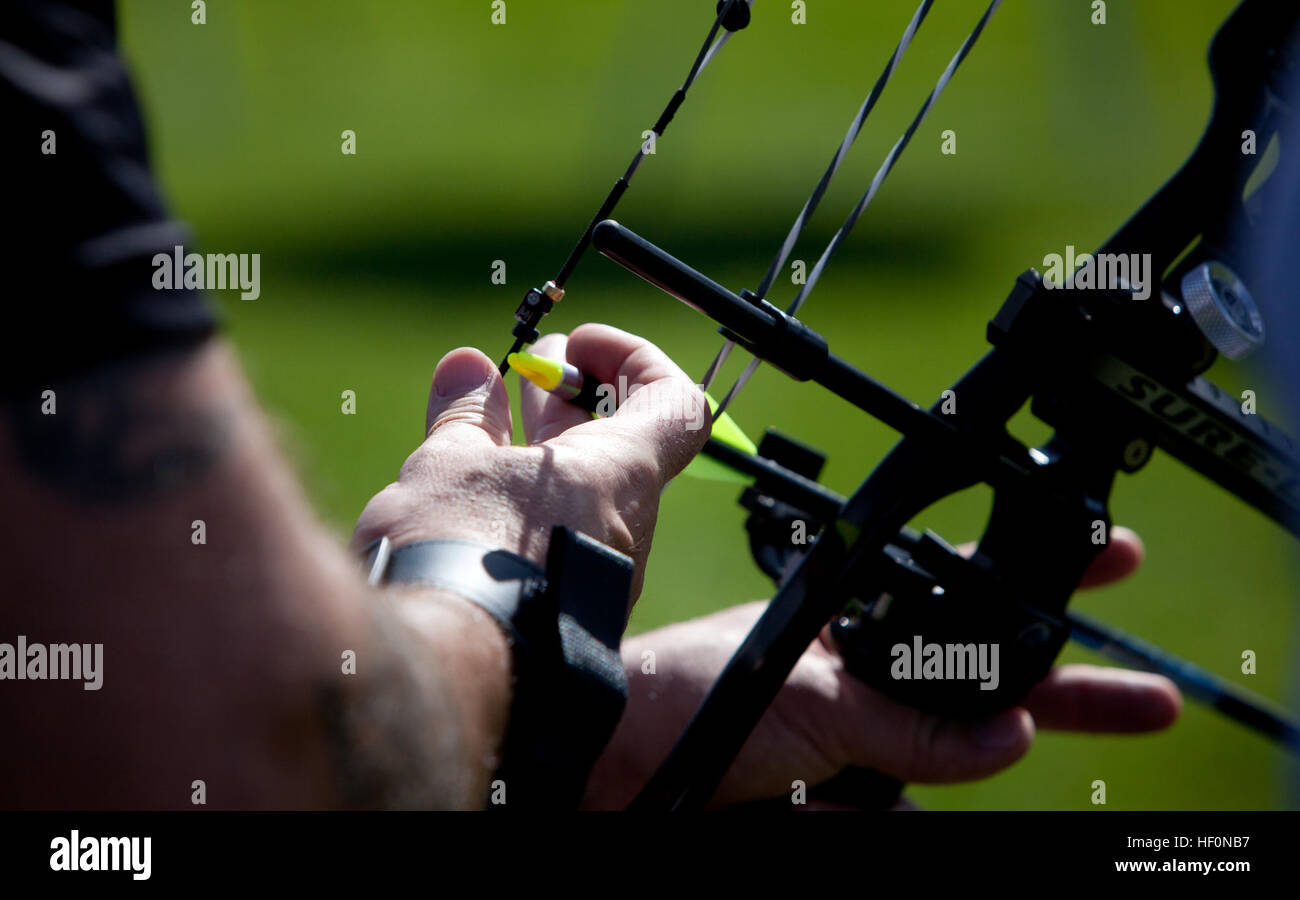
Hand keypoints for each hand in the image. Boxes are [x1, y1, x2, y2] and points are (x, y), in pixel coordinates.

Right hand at [353, 324, 708, 606]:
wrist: (443, 673)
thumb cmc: (458, 557)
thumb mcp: (450, 464)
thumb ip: (466, 414)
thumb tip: (467, 369)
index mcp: (621, 477)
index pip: (674, 403)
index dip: (632, 359)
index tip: (578, 345)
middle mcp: (626, 529)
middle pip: (620, 441)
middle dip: (571, 394)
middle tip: (525, 365)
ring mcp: (597, 574)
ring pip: (583, 490)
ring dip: (541, 443)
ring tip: (487, 410)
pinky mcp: (563, 606)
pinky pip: (560, 534)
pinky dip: (525, 496)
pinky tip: (473, 480)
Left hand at [583, 526, 1181, 807]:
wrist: (608, 763)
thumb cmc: (678, 695)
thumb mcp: (808, 702)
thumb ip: (908, 723)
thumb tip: (1008, 734)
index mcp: (850, 623)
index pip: (962, 597)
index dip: (1036, 580)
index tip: (1110, 560)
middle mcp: (854, 671)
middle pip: (976, 676)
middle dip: (1058, 679)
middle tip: (1143, 693)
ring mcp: (844, 728)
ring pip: (943, 740)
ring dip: (988, 745)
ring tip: (1066, 731)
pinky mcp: (826, 780)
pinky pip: (895, 790)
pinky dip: (908, 792)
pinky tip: (918, 785)